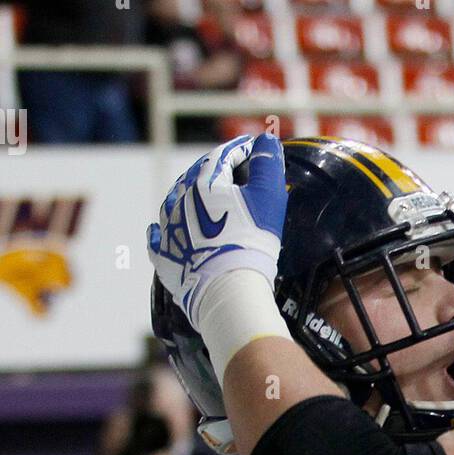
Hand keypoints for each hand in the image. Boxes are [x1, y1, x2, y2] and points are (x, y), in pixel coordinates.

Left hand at [147, 132, 285, 328]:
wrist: (228, 290)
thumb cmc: (251, 242)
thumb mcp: (268, 198)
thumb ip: (267, 165)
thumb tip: (266, 139)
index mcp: (204, 183)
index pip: (222, 156)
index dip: (239, 150)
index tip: (251, 148)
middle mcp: (180, 200)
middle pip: (195, 177)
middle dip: (212, 171)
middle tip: (227, 172)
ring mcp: (169, 229)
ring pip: (173, 203)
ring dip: (185, 197)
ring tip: (195, 199)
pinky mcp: (165, 258)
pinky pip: (158, 238)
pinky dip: (161, 231)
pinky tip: (160, 230)